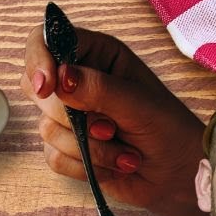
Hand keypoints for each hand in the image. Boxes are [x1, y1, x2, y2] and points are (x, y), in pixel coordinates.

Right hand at [22, 25, 209, 215]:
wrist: (177, 175)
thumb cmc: (169, 129)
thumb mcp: (138, 103)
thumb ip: (98, 87)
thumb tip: (59, 77)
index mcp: (97, 55)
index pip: (47, 40)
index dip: (39, 60)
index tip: (46, 87)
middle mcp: (79, 81)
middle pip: (37, 89)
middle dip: (72, 118)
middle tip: (109, 128)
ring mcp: (70, 116)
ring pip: (47, 129)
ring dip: (90, 148)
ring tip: (124, 153)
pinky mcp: (67, 148)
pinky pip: (54, 156)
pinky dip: (85, 166)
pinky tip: (114, 166)